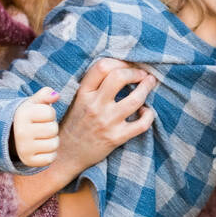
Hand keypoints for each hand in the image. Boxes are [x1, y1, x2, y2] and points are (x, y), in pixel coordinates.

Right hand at [12, 86, 61, 167]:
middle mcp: (21, 132)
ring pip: (54, 144)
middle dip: (51, 128)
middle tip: (41, 129)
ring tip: (41, 138)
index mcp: (22, 114)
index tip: (40, 117)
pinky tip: (40, 149)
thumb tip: (55, 95)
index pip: (50, 113)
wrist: (12, 137)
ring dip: (52, 141)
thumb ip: (45, 94)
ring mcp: (23, 148)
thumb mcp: (33, 103)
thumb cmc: (29, 118)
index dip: (49, 114)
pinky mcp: (28, 161)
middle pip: (53, 129)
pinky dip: (50, 154)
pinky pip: (50, 158)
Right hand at [54, 58, 157, 176]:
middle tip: (142, 74)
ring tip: (150, 83)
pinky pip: (141, 124)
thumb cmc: (75, 124)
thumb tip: (120, 67)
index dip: (120, 61)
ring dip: (147, 88)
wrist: (65, 155)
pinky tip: (146, 112)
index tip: (127, 64)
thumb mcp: (77, 100)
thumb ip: (93, 85)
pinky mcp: (116, 138)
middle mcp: (94, 105)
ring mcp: (106, 122)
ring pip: (135, 99)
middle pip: (119, 77)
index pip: (102, 66)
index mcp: (83, 93)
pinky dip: (149, 115)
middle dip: (135, 72)